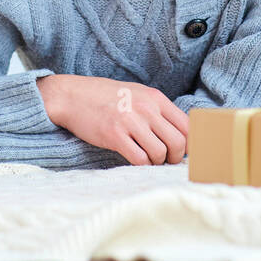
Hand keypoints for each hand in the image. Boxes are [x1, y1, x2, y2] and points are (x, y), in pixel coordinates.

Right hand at [37, 74, 187, 165]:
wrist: (72, 95)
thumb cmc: (106, 97)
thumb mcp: (137, 95)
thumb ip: (157, 111)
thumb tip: (181, 135)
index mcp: (155, 98)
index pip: (187, 125)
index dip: (189, 144)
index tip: (182, 152)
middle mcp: (146, 108)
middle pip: (178, 142)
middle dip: (175, 158)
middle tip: (166, 161)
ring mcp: (130, 121)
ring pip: (160, 153)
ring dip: (157, 163)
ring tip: (149, 161)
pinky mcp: (114, 135)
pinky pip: (139, 159)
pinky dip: (142, 166)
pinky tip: (136, 161)